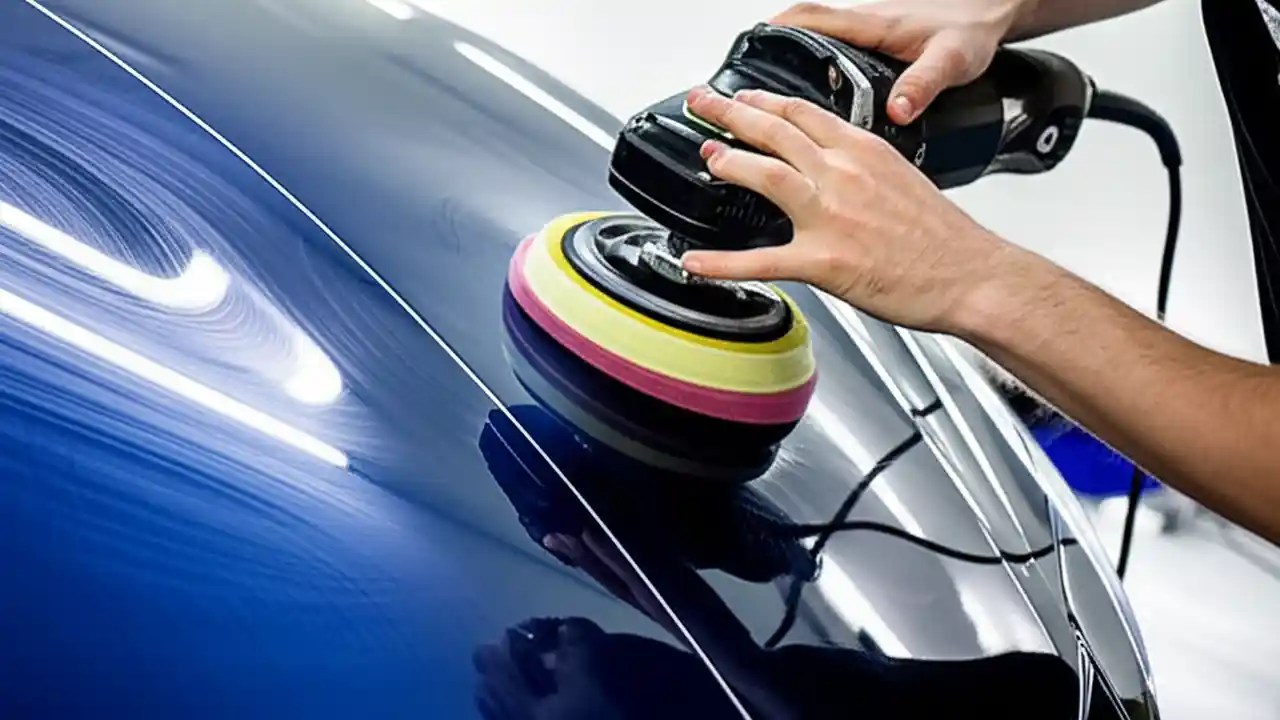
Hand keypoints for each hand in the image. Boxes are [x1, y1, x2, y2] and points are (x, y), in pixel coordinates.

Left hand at [680, 86, 1021, 334]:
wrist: (972, 276)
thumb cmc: (945, 238)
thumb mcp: (902, 178)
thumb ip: (861, 168)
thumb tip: (833, 168)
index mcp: (863, 151)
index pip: (803, 112)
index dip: (764, 101)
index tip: (741, 97)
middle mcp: (844, 174)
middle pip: (776, 131)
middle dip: (731, 114)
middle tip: (703, 106)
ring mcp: (832, 216)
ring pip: (766, 174)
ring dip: (729, 163)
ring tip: (707, 159)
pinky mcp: (825, 261)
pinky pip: (762, 260)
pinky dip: (722, 263)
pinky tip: (695, 261)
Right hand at [770, 0, 1034, 122]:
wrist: (994, 9)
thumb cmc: (974, 27)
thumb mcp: (951, 60)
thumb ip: (923, 85)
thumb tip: (899, 109)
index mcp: (872, 25)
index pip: (811, 19)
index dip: (777, 32)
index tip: (751, 47)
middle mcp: (865, 22)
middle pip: (805, 29)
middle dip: (773, 50)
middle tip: (749, 81)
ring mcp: (869, 29)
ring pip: (820, 39)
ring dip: (795, 58)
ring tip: (772, 96)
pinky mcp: (878, 39)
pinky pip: (837, 47)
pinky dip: (820, 63)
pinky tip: (819, 94)